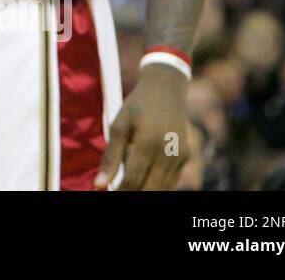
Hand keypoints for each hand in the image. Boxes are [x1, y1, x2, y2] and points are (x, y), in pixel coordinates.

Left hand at [95, 64, 189, 189]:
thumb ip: (110, 157)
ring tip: (128, 189)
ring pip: (162, 188)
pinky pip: (171, 181)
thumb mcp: (119, 125)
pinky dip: (157, 186)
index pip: (134, 180)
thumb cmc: (137, 106)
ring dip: (145, 191)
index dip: (121, 191)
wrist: (167, 90)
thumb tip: (99, 185)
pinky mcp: (185, 157)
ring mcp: (180, 157)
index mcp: (149, 143)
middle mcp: (168, 153)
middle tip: (119, 192)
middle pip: (150, 188)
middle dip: (132, 194)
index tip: (109, 193)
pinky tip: (144, 184)